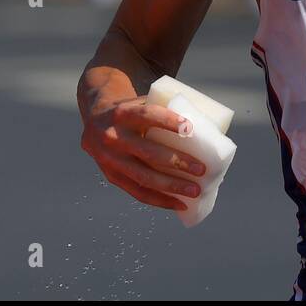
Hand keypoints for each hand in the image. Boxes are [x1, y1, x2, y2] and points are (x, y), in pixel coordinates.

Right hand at [80, 96, 206, 210]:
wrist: (96, 116)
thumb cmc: (133, 109)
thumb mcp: (142, 101)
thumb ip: (166, 110)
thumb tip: (209, 126)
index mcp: (122, 113)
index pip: (146, 115)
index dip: (167, 121)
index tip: (190, 128)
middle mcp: (112, 137)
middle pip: (148, 152)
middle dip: (177, 162)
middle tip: (202, 170)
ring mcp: (109, 159)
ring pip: (143, 177)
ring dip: (171, 187)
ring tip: (195, 192)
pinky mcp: (111, 175)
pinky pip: (136, 191)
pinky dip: (158, 199)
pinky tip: (178, 204)